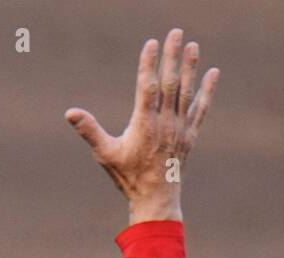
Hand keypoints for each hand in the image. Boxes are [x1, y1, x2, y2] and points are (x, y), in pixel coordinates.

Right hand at [65, 29, 218, 223]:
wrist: (155, 199)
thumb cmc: (127, 176)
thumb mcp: (105, 154)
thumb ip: (89, 130)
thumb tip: (70, 113)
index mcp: (144, 124)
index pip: (147, 87)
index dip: (149, 64)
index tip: (151, 43)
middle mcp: (165, 123)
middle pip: (170, 83)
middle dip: (173, 57)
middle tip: (176, 33)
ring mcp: (180, 128)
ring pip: (186, 92)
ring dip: (190, 68)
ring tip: (193, 46)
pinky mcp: (189, 135)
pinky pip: (201, 109)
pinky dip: (207, 91)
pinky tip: (213, 73)